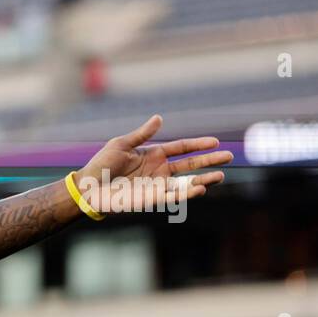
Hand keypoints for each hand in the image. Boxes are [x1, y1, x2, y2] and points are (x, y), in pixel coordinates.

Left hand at [75, 114, 233, 213]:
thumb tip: (160, 118)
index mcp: (153, 154)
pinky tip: (199, 188)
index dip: (199, 145)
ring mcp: (156, 185)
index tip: (216, 142)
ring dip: (203, 179)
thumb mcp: (122, 144)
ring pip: (185, 182)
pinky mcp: (150, 199)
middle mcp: (159, 170)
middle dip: (209, 161)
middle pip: (190, 165)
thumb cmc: (101, 164)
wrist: (88, 187)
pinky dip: (186, 193)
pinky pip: (171, 196)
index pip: (182, 148)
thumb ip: (142, 134)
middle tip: (229, 156)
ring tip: (221, 176)